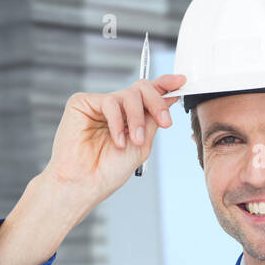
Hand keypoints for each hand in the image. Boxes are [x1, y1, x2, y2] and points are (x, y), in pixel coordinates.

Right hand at [0, 74, 186, 264]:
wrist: (85, 183)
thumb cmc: (108, 171)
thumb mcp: (142, 145)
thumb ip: (153, 120)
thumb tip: (169, 98)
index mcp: (130, 119)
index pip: (148, 95)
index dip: (165, 85)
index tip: (182, 81)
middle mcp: (116, 109)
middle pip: (142, 89)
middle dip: (157, 103)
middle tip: (165, 123)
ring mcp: (99, 105)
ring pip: (128, 95)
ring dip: (137, 119)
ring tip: (134, 141)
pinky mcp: (83, 103)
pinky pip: (109, 101)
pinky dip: (117, 122)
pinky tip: (116, 140)